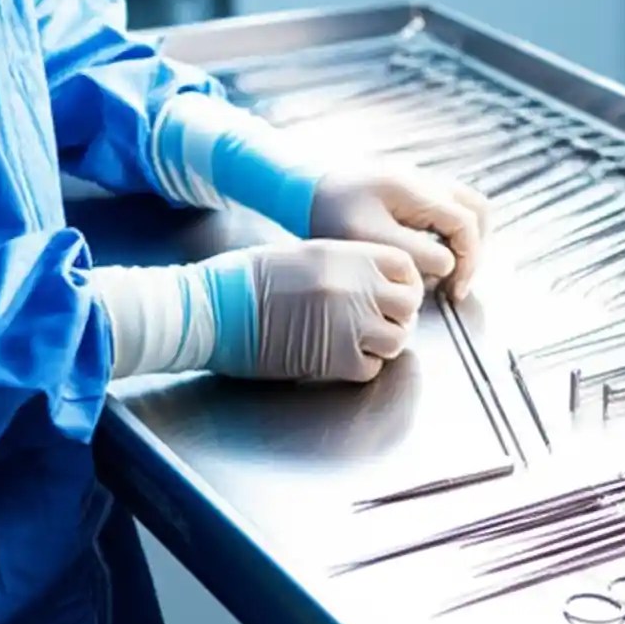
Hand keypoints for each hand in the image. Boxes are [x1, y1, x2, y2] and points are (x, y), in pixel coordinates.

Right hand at [92, 239, 423, 381]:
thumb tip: (372, 283)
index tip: (394, 295)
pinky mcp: (337, 359)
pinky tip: (338, 358)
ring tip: (358, 343)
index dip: (404, 285)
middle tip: (378, 324)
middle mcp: (359, 286)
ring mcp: (353, 323)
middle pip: (408, 307)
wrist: (216, 307)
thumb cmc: (248, 278)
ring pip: (396, 340)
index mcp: (351, 255)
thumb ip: (346, 267)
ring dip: (381, 344)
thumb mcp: (307, 255)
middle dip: (397, 317)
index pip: (407, 270)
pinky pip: (370, 368)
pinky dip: (360, 367)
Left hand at [309, 168, 490, 299]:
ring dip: (467, 239)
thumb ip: (412, 252)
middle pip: (477, 209)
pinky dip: (451, 231)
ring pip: (466, 205)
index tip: (454, 291)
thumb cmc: (328, 214)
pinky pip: (448, 206)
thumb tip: (446, 264)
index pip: (465, 223)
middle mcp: (423, 179)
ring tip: (453, 269)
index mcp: (414, 189)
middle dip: (474, 249)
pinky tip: (434, 253)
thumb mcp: (367, 239)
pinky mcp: (410, 188)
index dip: (468, 261)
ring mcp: (419, 180)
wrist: (301, 188)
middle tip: (458, 281)